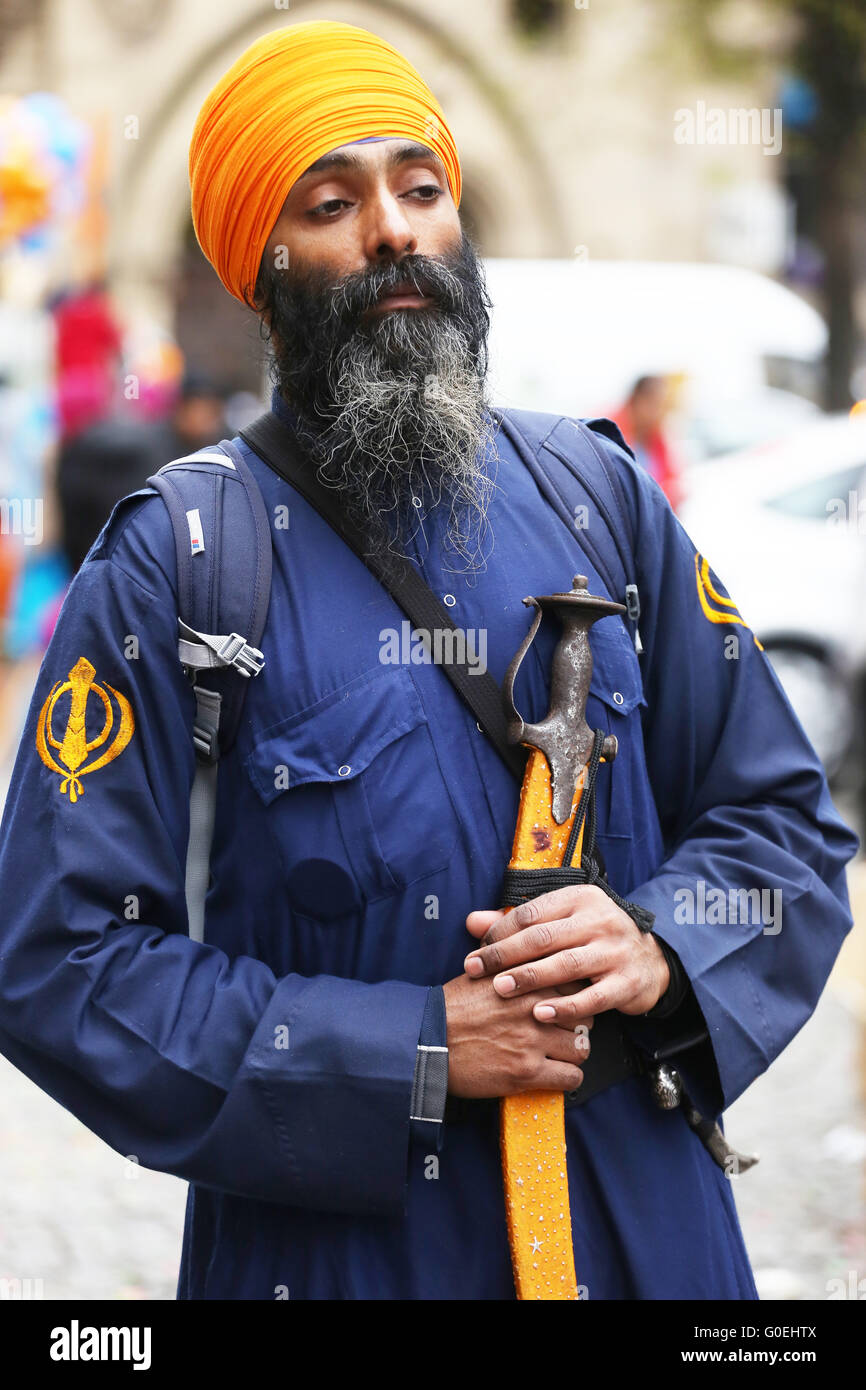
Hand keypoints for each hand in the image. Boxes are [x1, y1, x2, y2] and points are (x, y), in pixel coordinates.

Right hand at [442, 971, 592, 1098]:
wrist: (427, 1042)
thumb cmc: (451, 1007)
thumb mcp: (480, 971)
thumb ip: (507, 959)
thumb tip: (518, 944)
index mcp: (526, 980)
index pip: (575, 984)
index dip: (573, 996)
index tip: (566, 1005)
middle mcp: (534, 1007)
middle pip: (585, 1015)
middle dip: (577, 1025)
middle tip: (564, 1032)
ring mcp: (533, 1041)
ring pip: (581, 1047)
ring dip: (573, 1053)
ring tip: (560, 1055)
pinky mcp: (527, 1072)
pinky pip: (571, 1077)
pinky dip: (567, 1078)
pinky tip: (555, 1074)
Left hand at [463, 885, 669, 1024]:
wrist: (650, 961)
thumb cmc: (592, 940)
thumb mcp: (560, 922)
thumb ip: (516, 923)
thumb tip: (471, 922)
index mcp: (580, 899)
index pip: (532, 913)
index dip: (500, 931)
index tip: (476, 949)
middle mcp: (600, 920)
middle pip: (544, 937)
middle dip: (506, 955)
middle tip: (476, 969)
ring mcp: (615, 951)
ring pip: (566, 964)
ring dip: (530, 978)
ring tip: (500, 989)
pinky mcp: (626, 982)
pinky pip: (591, 997)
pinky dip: (564, 1007)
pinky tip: (539, 1014)